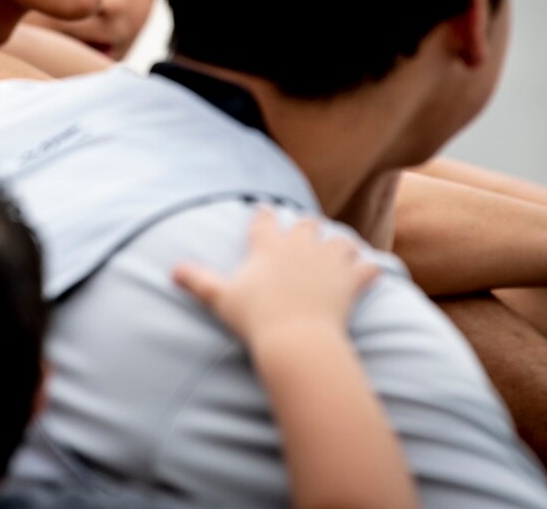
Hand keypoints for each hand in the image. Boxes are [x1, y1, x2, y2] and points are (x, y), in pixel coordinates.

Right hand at [173, 208, 379, 341]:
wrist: (295, 339)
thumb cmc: (255, 318)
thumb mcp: (220, 298)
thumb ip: (198, 281)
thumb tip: (172, 270)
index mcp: (268, 247)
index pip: (264, 220)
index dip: (264, 214)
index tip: (264, 209)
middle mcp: (300, 247)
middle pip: (307, 224)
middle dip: (307, 226)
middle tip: (306, 229)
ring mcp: (328, 262)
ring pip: (341, 241)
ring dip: (341, 244)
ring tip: (341, 248)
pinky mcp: (350, 282)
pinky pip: (368, 269)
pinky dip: (371, 269)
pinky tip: (374, 270)